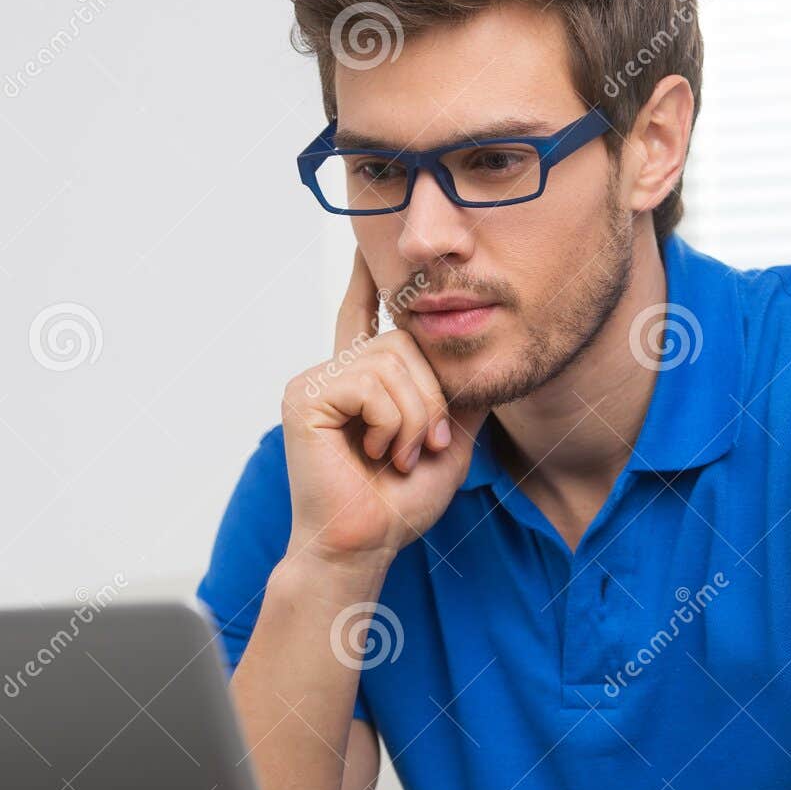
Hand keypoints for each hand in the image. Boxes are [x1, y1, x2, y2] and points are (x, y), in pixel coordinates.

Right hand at [282, 250, 485, 563]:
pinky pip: (370, 382)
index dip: (365, 280)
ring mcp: (316, 382)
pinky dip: (391, 422)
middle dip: (431, 400)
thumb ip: (460, 396)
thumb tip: (485, 353)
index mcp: (361, 382)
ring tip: (400, 456)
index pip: (363, 316)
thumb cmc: (400, 503)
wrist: (367, 543)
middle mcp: (334, 373)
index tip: (365, 246)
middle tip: (421, 449)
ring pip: (393, 361)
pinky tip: (378, 453)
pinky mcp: (305, 397)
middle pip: (405, 342)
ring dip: (415, 418)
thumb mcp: (449, 440)